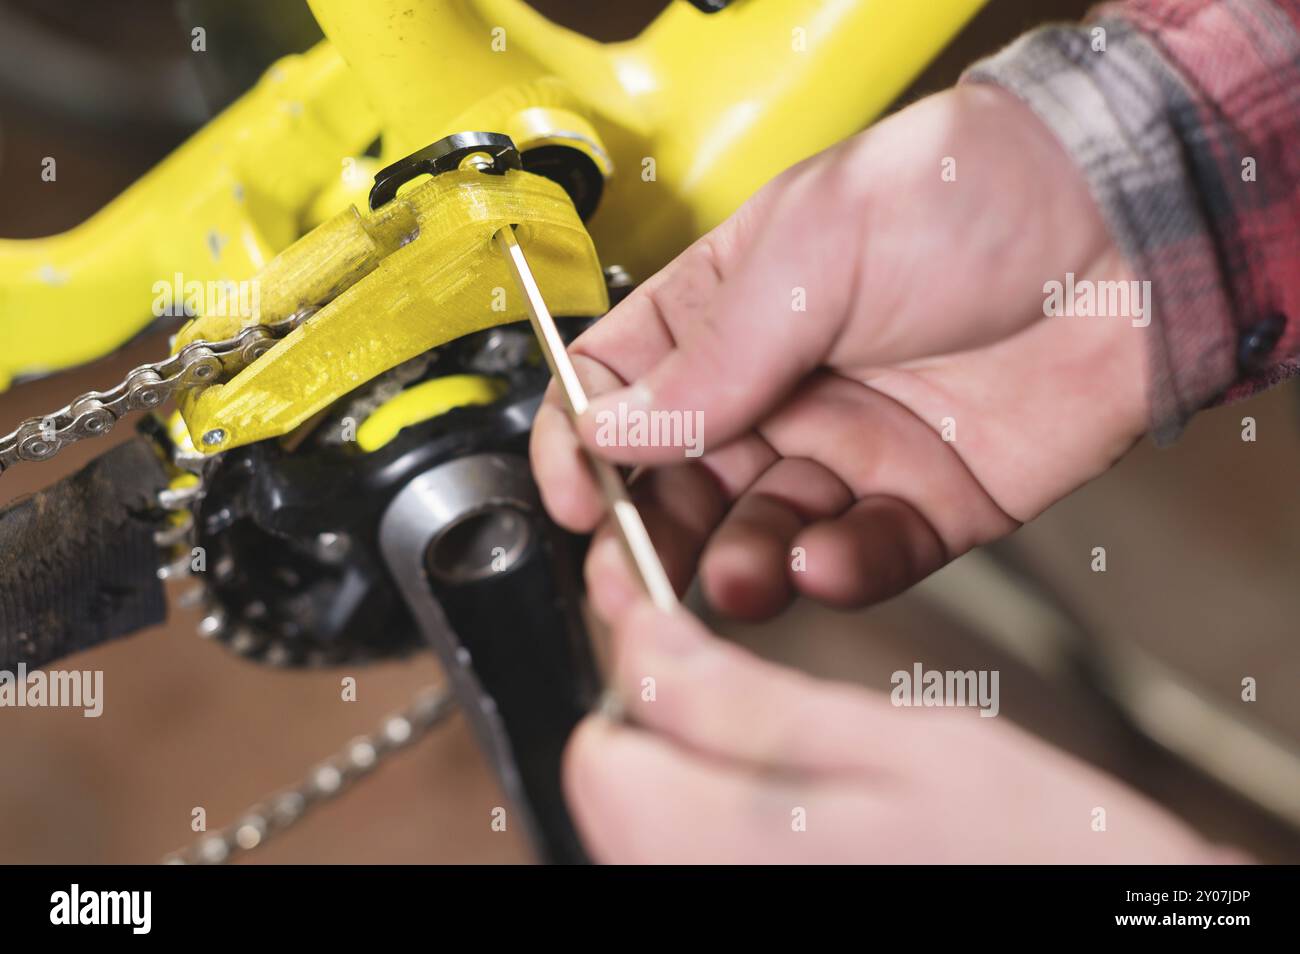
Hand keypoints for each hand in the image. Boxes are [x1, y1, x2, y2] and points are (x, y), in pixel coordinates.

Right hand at [531, 85, 1149, 625]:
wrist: (1130, 233)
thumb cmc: (969, 195)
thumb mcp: (813, 254)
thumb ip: (710, 356)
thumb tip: (612, 427)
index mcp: (729, 312)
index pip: (620, 386)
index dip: (583, 446)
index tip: (576, 499)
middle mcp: (779, 388)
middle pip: (680, 481)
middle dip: (652, 536)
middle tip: (638, 577)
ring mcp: (850, 449)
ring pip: (760, 533)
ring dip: (738, 564)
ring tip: (739, 574)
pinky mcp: (924, 503)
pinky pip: (860, 557)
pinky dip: (836, 570)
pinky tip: (826, 558)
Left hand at [566, 603, 1217, 862]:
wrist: (1102, 918)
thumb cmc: (1031, 852)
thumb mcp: (889, 741)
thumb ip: (741, 696)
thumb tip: (641, 635)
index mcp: (712, 845)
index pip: (598, 743)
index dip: (640, 665)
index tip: (682, 621)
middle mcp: (693, 886)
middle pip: (616, 783)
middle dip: (667, 712)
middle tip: (743, 675)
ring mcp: (717, 902)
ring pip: (650, 816)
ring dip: (696, 754)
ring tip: (785, 731)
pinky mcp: (747, 905)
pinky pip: (692, 849)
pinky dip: (724, 804)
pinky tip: (796, 788)